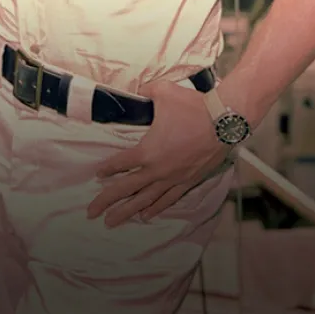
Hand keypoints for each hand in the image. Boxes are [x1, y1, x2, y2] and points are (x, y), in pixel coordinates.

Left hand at [87, 80, 229, 227]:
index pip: (120, 163)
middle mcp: (157, 170)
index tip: (97, 174)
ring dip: (126, 212)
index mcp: (147, 150)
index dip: (106, 169)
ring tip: (111, 223)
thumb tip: (137, 90)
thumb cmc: (192, 107)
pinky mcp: (187, 182)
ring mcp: (172, 179)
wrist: (224, 121)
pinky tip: (145, 216)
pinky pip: (168, 199)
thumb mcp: (162, 92)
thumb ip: (145, 92)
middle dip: (106, 201)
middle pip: (126, 189)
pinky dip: (155, 208)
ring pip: (144, 200)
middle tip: (90, 213)